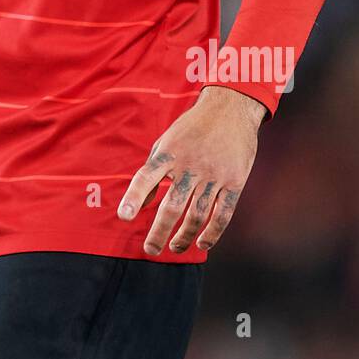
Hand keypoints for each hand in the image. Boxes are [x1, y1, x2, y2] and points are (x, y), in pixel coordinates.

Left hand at [117, 85, 265, 255]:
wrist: (230, 109)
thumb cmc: (192, 128)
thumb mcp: (167, 141)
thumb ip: (153, 171)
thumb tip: (140, 204)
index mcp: (169, 152)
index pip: (146, 177)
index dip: (134, 197)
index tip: (124, 217)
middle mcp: (190, 165)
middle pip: (172, 206)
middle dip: (159, 232)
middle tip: (151, 250)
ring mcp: (214, 175)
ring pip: (197, 215)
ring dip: (184, 236)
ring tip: (174, 247)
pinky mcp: (234, 181)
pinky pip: (223, 213)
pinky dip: (213, 233)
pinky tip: (202, 243)